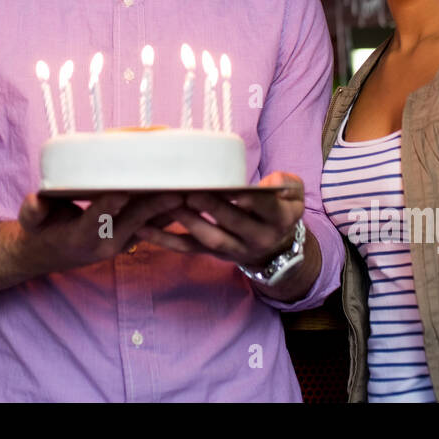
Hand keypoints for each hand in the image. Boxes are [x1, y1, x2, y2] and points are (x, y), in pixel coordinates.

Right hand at [17, 190, 183, 273]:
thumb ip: (33, 211)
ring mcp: (122, 242)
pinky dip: (172, 212)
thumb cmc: (40, 230)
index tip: (125, 190)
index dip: (110, 205)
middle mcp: (106, 244)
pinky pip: (156, 225)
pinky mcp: (132, 238)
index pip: (98, 219)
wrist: (50, 254)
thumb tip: (34, 200)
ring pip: (150, 223)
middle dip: (155, 203)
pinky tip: (192, 197)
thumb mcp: (32, 221)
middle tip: (177, 185)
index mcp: (81, 237)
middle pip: (134, 220)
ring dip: (172, 208)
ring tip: (194, 189)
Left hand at [135, 171, 304, 268]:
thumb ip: (287, 184)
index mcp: (278, 219)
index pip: (265, 209)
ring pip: (210, 239)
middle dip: (212, 208)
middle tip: (192, 190)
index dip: (250, 200)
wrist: (275, 247)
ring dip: (188, 222)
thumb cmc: (279, 208)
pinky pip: (188, 249)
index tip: (235, 189)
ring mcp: (233, 249)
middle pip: (233, 224)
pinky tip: (143, 228)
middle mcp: (257, 238)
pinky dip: (165, 239)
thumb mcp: (294, 194)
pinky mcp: (212, 254)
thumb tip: (271, 183)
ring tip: (168, 203)